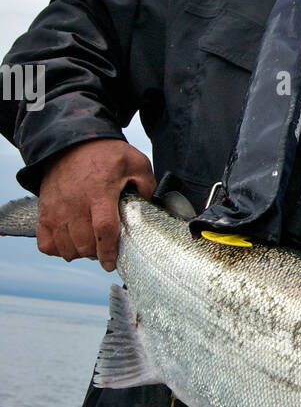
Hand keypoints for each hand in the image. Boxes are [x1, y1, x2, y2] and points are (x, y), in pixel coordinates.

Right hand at [37, 139, 156, 270]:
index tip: (111, 263)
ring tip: (89, 246)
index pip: (104, 229)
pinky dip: (56, 249)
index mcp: (99, 191)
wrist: (71, 142)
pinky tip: (69, 244)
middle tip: (104, 249)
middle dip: (96, 253)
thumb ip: (146, 185)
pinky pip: (45, 242)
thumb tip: (150, 206)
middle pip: (84, 243)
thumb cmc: (104, 154)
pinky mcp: (44, 211)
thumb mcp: (134, 162)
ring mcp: (56, 208)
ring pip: (65, 247)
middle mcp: (75, 202)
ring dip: (78, 253)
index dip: (108, 251)